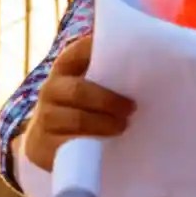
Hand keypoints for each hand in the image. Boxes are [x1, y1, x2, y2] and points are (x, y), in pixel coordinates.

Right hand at [20, 35, 136, 170]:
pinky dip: (88, 143)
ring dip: (103, 124)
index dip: (96, 51)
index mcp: (66, 67)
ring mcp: (44, 117)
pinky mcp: (41, 145)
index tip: (126, 53)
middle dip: (108, 100)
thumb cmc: (83, 105)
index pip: (78, 52)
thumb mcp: (91, 84)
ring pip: (76, 119)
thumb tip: (153, 61)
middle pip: (79, 90)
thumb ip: (111, 72)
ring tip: (122, 126)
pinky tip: (103, 145)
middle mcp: (51, 88)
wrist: (47, 137)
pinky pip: (67, 145)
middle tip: (131, 108)